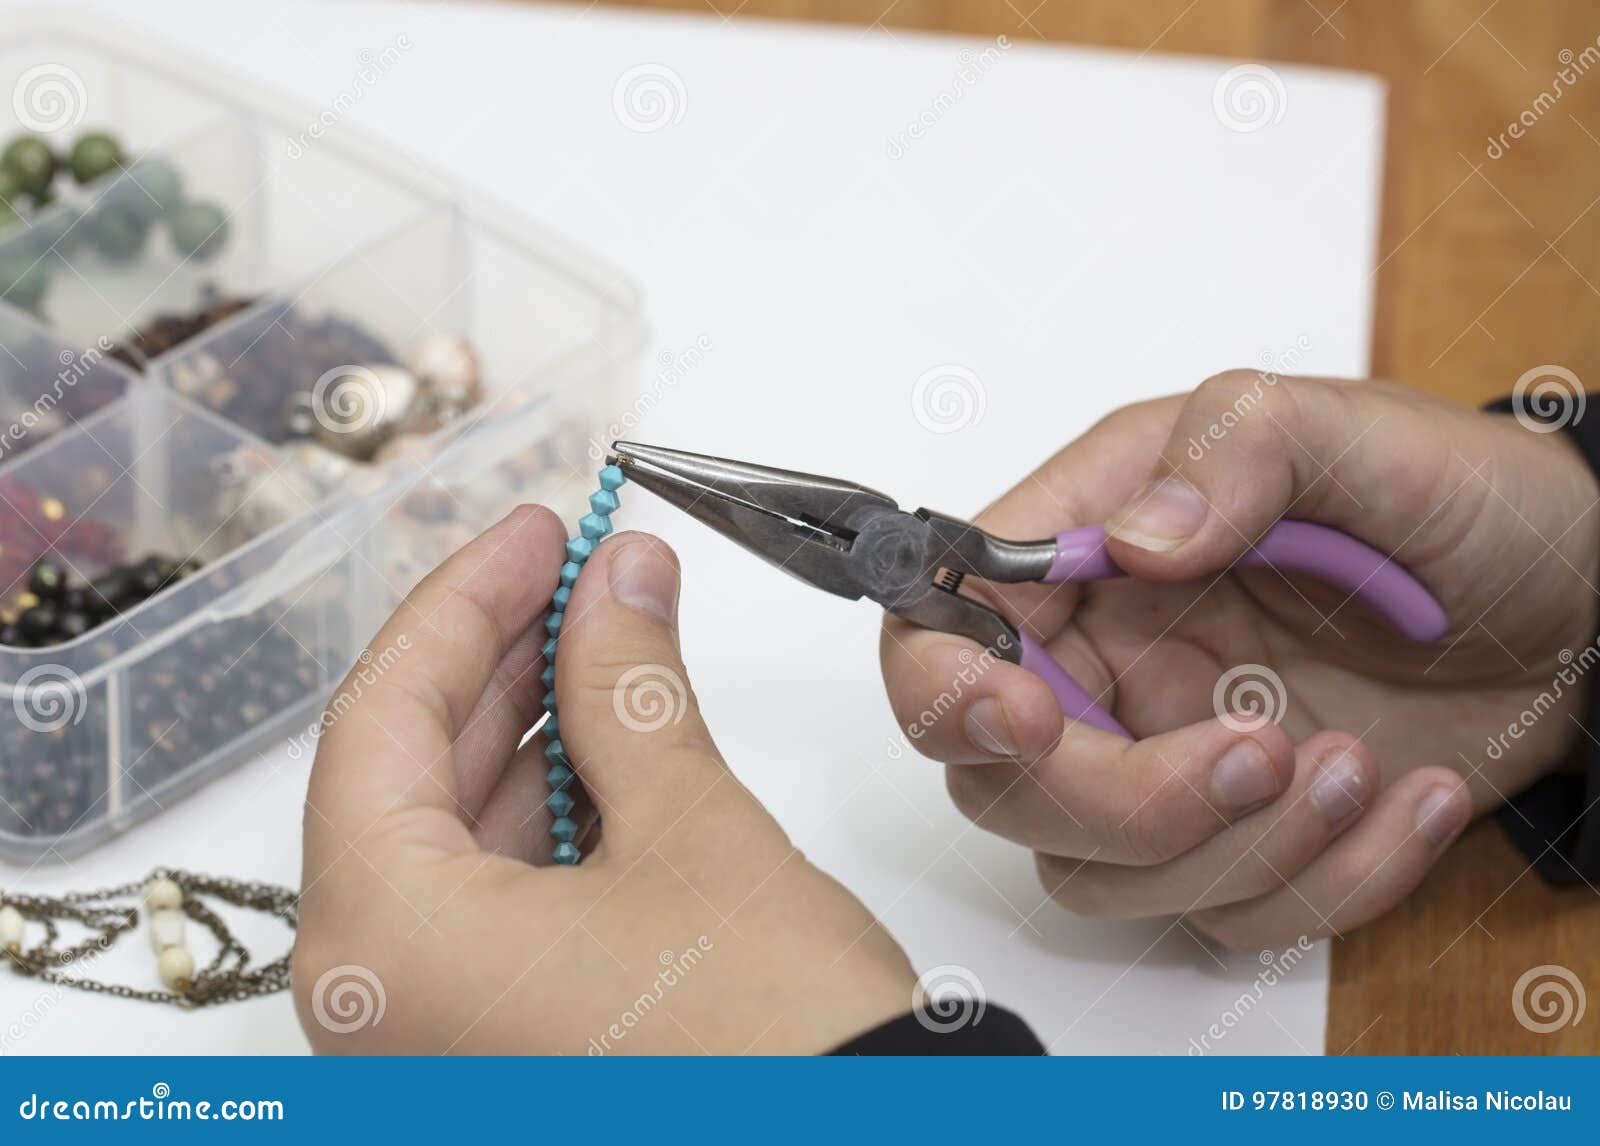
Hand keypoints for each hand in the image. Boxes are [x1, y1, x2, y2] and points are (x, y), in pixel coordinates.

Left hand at [294, 507, 914, 1053]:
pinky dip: (541, 828)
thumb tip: (617, 583)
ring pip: (447, 846)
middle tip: (577, 579)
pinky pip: (483, 913)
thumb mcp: (692, 830)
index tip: (536, 536)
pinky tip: (606, 754)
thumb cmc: (774, 1055)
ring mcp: (424, 1045)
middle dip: (500, 664)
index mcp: (382, 949)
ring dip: (527, 739)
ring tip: (605, 650)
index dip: (466, 603)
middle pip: (405, 780)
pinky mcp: (485, 1058)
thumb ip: (628, 687)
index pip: (382, 718)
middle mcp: (373, 1013)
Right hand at [881, 372, 1598, 947]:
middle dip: (1117, 801)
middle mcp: (1110, 662)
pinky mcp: (1241, 838)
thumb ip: (1242, 449)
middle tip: (1252, 752)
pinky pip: (1230, 917)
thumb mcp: (1361, 434)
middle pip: (1001, 783)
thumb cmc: (1464, 502)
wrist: (1586, 606)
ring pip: (1101, 876)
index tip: (1028, 721)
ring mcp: (1168, 759)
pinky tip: (1410, 797)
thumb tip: (1134, 538)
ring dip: (1234, 847)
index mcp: (1095, 548)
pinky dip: (1327, 883)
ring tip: (1353, 763)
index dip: (945, 688)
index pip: (942, 625)